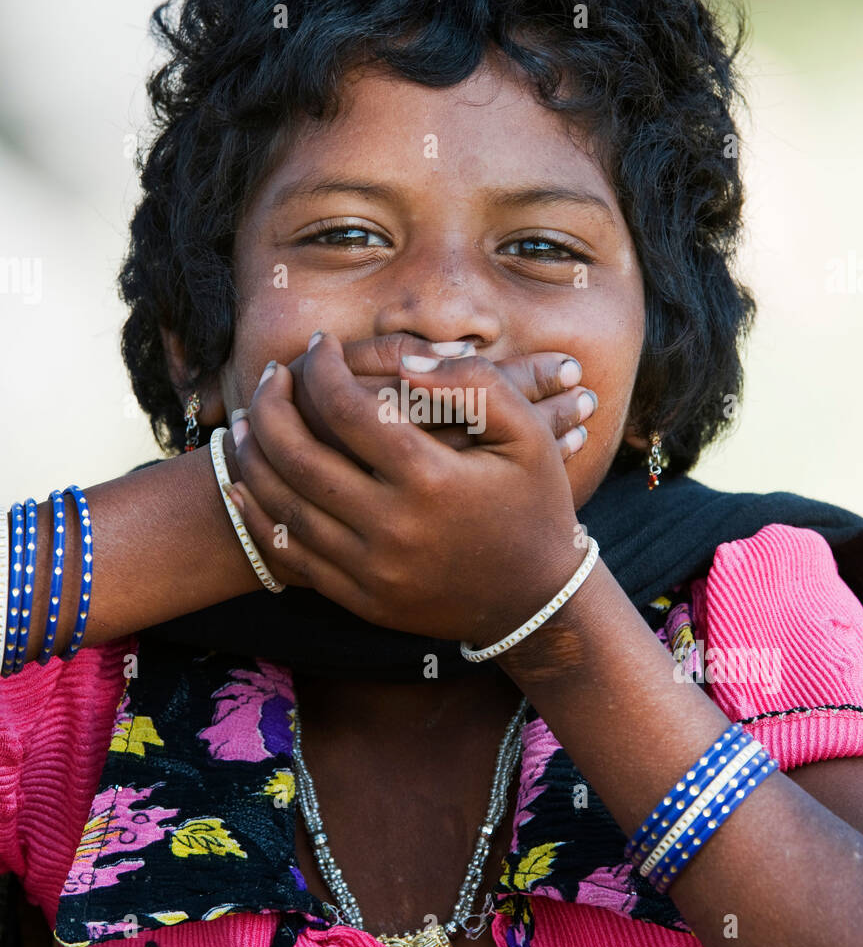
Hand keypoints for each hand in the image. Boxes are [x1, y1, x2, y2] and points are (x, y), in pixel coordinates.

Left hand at [227, 333, 585, 642]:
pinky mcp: (360, 599)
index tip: (318, 345)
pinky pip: (291, 555)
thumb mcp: (529, 433)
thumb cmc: (533, 504)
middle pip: (300, 456)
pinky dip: (258, 516)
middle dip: (273, 405)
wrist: (534, 601)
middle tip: (271, 376)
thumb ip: (474, 384)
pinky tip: (244, 482)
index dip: (322, 368)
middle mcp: (393, 527)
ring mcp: (372, 570)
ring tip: (246, 420)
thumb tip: (405, 363)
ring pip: (284, 506)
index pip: (349, 408)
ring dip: (253, 456)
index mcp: (431, 479)